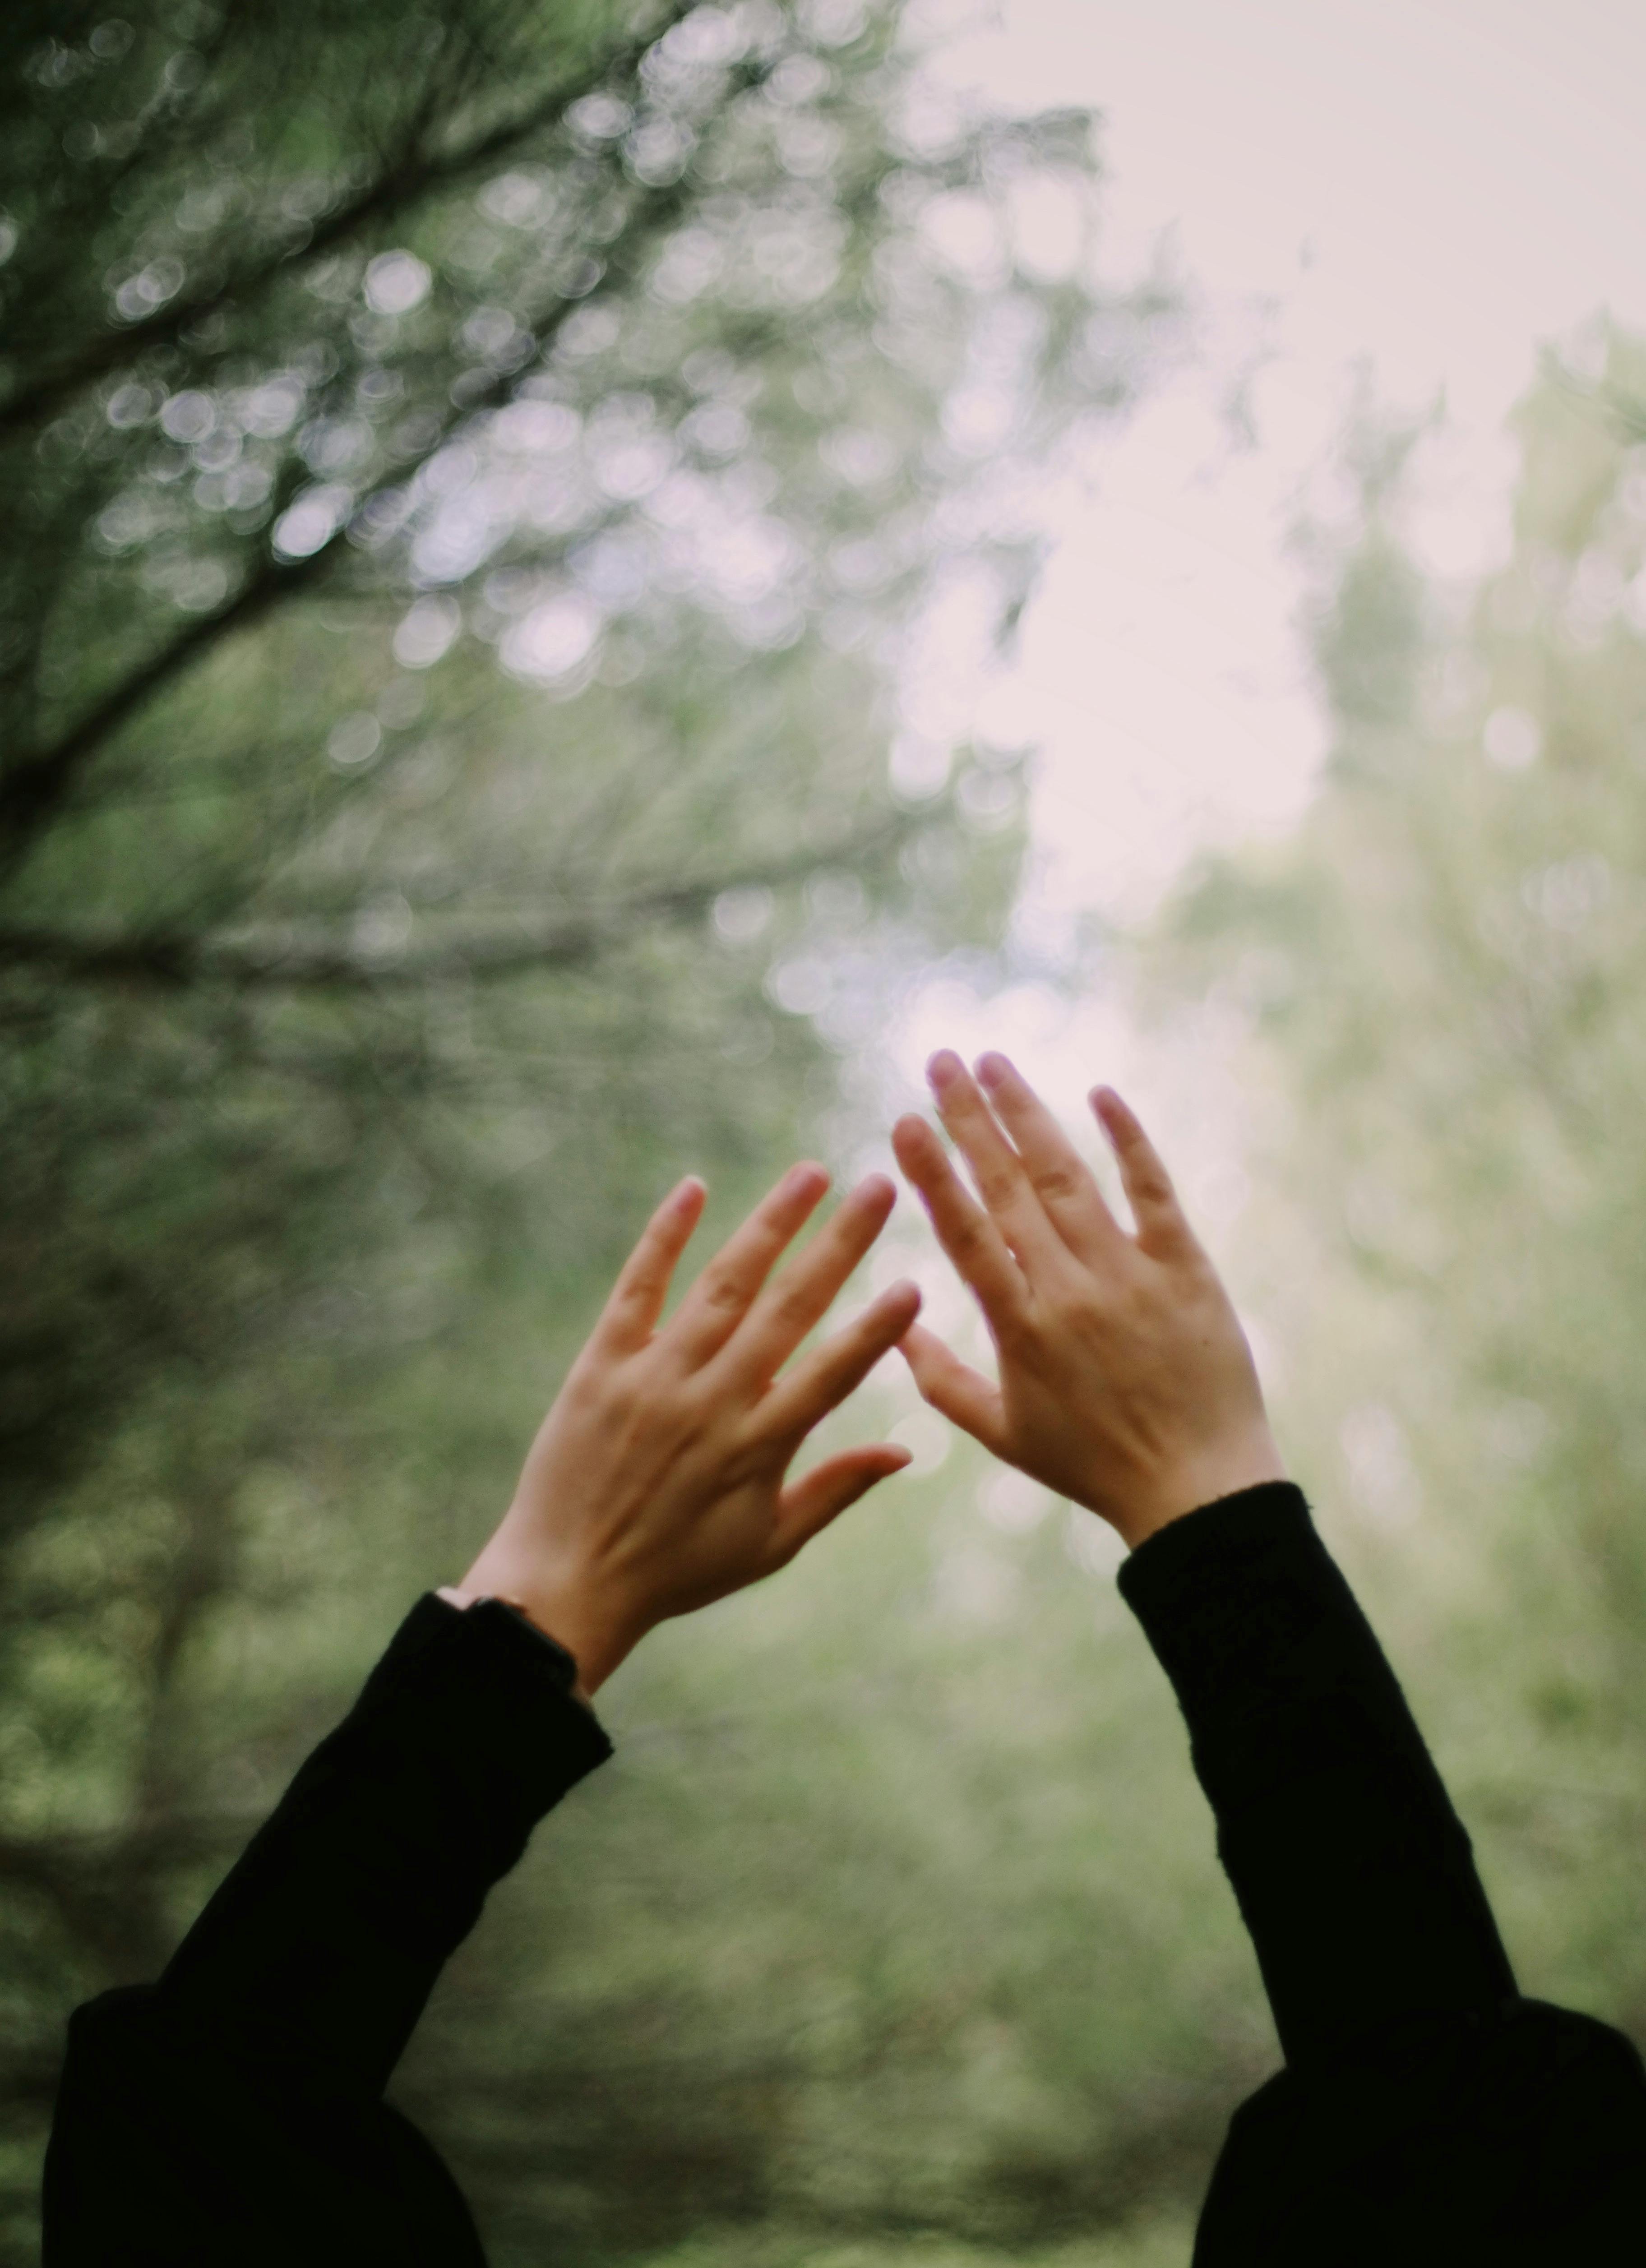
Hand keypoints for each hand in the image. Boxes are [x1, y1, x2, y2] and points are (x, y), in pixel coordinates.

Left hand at [445, 1163, 920, 1689]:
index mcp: (758, 1447)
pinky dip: (665, 1236)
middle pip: (789, 1308)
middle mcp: (712, 1402)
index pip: (832, 1374)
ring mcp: (654, 1378)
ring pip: (724, 1284)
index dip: (875, 1329)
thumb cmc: (676, 1571)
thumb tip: (906, 1451)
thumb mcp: (768, 1546)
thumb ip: (837, 1491)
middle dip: (839, 1244)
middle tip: (878, 1188)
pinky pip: (638, 1288)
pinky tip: (694, 1189)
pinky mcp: (600, 1366)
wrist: (566, 1583)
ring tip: (811, 1174)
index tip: (913, 1281)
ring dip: (772, 1224)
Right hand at [891, 1052, 1283, 1549]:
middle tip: (940, 1060)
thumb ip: (940, 1379)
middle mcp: (1068, 1291)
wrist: (1197, 1488)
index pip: (964, 1233)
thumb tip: (894, 1326)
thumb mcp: (1003, 1433)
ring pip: (1069, 1176)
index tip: (904, 1119)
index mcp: (1020, 1328)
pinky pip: (1153, 1192)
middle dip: (969, 1118)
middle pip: (1008, 1187)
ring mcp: (1129, 1275)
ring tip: (995, 1063)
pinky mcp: (1185, 1269)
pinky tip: (1100, 1093)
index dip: (932, 1171)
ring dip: (1028, 1114)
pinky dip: (1128, 1140)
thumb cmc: (1092, 1465)